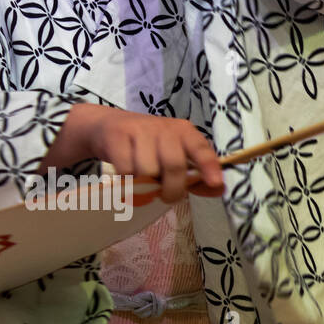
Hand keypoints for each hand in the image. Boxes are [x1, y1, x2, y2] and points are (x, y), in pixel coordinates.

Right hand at [45, 104, 224, 203]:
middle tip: (165, 197)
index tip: (215, 183)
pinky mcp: (116, 136)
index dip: (209, 166)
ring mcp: (138, 129)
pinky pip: (125, 170)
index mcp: (183, 131)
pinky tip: (125, 175)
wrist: (104, 126)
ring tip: (142, 182)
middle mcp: (163, 127)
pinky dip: (126, 180)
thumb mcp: (172, 154)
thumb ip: (195, 174)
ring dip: (145, 184)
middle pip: (173, 166)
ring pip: (147, 170)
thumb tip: (219, 189)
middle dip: (172, 189)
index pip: (200, 148)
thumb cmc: (146, 145)